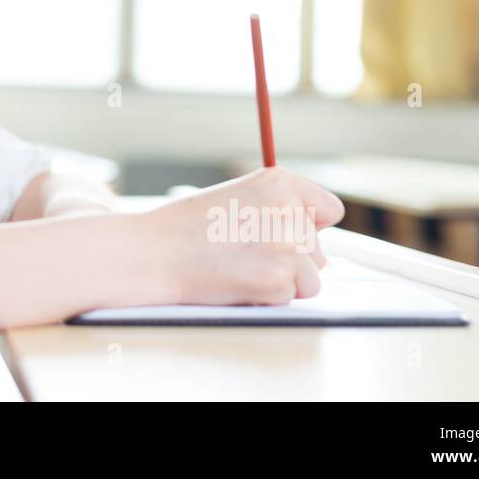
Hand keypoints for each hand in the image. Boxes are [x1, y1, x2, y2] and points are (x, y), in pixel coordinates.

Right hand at [134, 165, 345, 305]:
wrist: (152, 253)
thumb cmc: (184, 229)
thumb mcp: (236, 198)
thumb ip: (276, 212)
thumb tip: (317, 250)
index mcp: (279, 181)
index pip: (327, 210)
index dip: (306, 227)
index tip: (279, 234)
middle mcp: (288, 207)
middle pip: (317, 248)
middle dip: (289, 258)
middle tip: (242, 253)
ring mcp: (285, 244)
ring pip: (310, 277)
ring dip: (282, 281)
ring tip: (239, 267)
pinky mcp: (279, 277)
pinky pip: (291, 297)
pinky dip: (267, 297)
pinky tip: (236, 281)